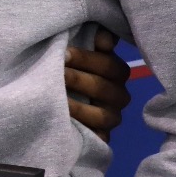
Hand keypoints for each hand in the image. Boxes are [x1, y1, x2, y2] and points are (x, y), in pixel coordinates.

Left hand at [65, 27, 131, 141]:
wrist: (60, 105)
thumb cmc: (73, 70)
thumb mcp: (82, 53)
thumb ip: (94, 40)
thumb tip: (103, 38)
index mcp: (118, 73)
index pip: (109, 65)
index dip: (86, 58)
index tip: (64, 53)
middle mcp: (119, 96)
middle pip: (103, 89)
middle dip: (78, 80)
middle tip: (57, 73)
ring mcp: (111, 119)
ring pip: (101, 115)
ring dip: (77, 106)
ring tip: (56, 98)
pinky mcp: (102, 138)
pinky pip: (96, 137)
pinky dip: (81, 130)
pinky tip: (64, 122)